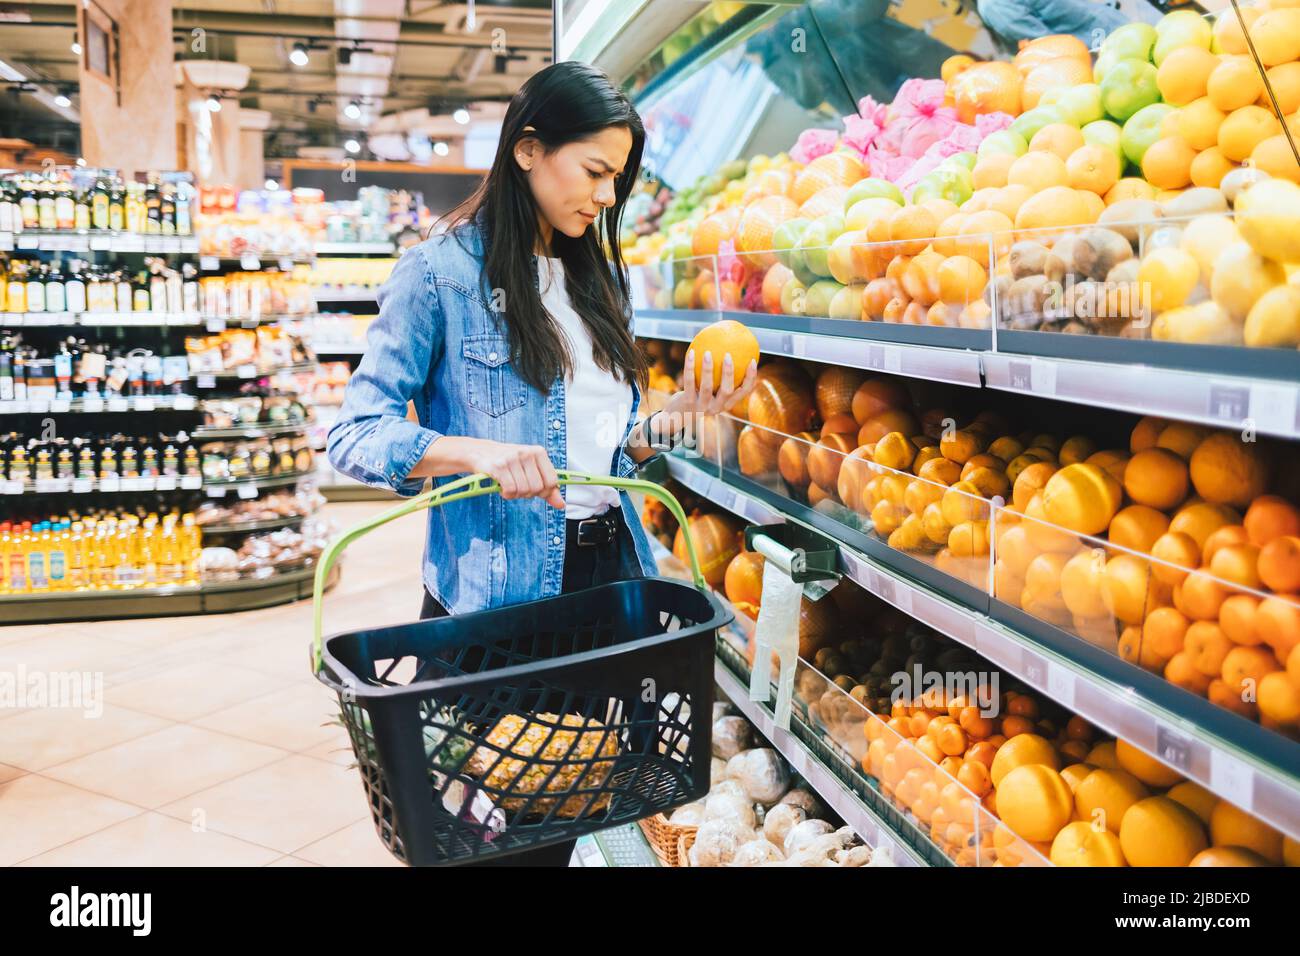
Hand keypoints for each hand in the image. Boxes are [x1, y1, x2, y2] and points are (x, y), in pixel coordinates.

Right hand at [440, 436, 563, 508]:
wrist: (480, 452)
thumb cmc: (509, 462)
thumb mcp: (531, 470)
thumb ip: (548, 488)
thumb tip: (561, 504)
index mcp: (538, 452)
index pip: (552, 481)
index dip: (544, 491)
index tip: (534, 489)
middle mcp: (526, 453)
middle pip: (537, 488)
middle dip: (528, 493)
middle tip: (518, 486)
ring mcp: (512, 459)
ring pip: (523, 491)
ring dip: (515, 494)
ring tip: (509, 485)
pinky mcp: (498, 467)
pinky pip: (510, 490)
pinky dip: (506, 494)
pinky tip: (502, 487)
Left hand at [658, 349, 758, 439]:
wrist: (678, 416)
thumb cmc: (699, 396)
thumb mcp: (712, 390)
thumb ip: (721, 377)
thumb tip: (730, 349)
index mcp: (727, 404)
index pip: (743, 392)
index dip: (751, 377)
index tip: (753, 361)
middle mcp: (717, 408)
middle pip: (727, 391)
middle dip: (729, 373)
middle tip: (728, 355)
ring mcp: (702, 407)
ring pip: (707, 387)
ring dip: (708, 369)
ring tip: (707, 352)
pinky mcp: (687, 403)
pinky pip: (689, 382)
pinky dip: (690, 367)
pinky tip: (691, 353)